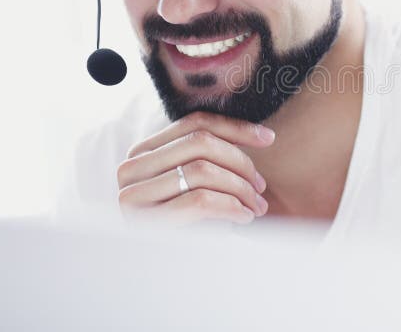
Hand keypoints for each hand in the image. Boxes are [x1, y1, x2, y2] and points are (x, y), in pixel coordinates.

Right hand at [116, 112, 275, 227]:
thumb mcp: (198, 185)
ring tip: (256, 205)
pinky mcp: (145, 221)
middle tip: (261, 186)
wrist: (165, 275)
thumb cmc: (190, 225)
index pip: (194, 124)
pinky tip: (244, 217)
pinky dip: (230, 206)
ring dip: (240, 188)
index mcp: (143, 153)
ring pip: (202, 170)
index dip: (236, 128)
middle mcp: (131, 169)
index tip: (269, 138)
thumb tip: (263, 135)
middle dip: (240, 162)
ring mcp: (133, 195)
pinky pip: (200, 201)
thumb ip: (212, 157)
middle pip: (200, 143)